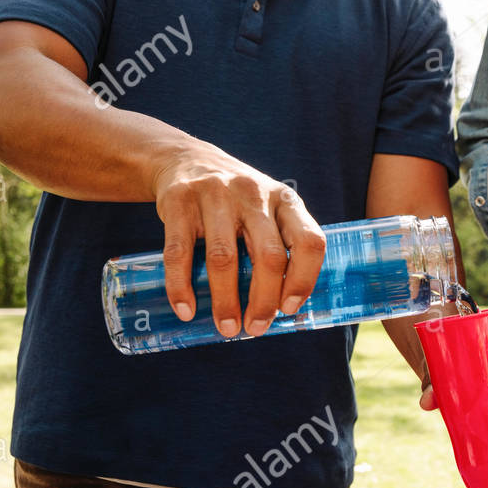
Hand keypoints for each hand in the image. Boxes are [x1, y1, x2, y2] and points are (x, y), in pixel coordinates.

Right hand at [151, 140, 327, 337]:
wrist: (187, 158)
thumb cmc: (237, 200)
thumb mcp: (268, 209)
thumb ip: (280, 245)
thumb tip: (281, 308)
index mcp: (285, 200)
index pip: (309, 241)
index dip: (304, 279)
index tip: (289, 308)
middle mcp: (254, 194)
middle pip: (268, 256)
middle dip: (264, 300)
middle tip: (255, 328)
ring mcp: (216, 194)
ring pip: (224, 258)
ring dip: (226, 301)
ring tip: (227, 328)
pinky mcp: (179, 201)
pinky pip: (179, 252)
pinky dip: (181, 286)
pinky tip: (186, 309)